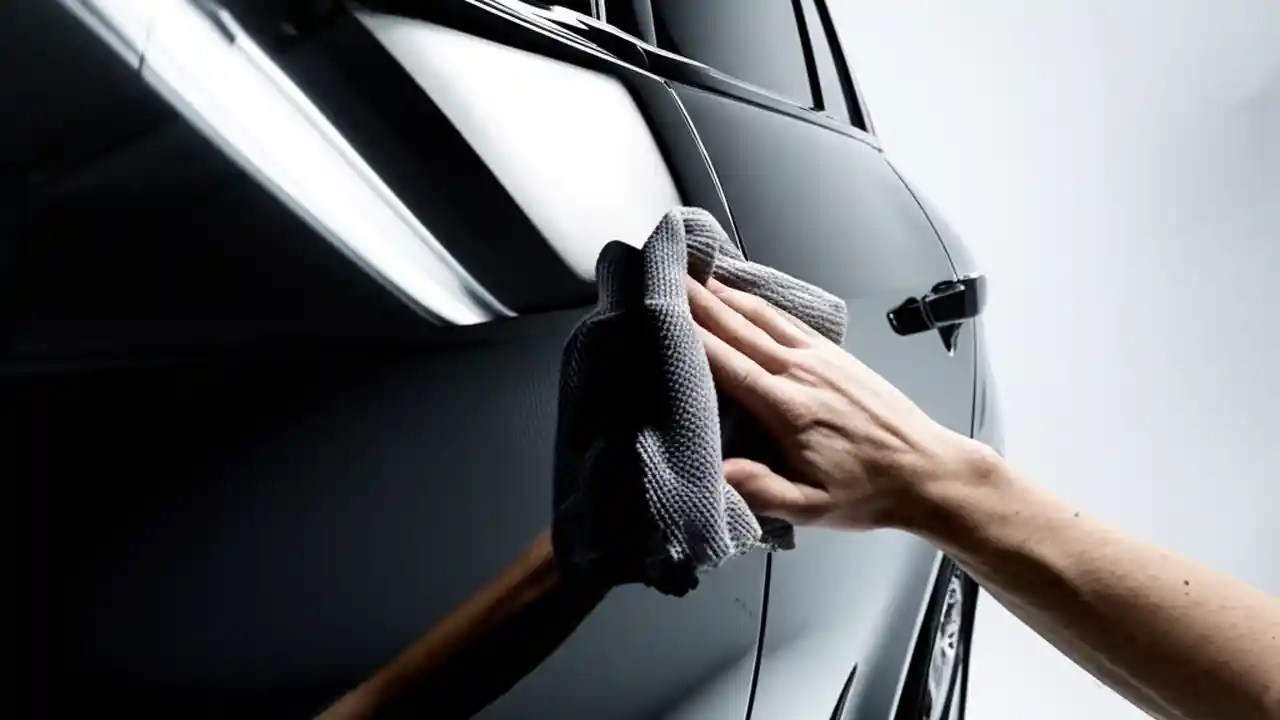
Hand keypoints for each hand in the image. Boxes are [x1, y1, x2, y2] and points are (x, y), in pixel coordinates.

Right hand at [686, 278, 993, 531]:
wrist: (927, 471)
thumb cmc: (869, 492)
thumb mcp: (813, 508)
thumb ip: (762, 491)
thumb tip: (716, 472)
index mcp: (788, 408)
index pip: (725, 362)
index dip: (689, 333)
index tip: (658, 310)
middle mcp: (801, 372)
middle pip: (737, 326)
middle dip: (696, 299)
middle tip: (662, 273)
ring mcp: (820, 358)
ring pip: (761, 314)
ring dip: (723, 292)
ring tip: (691, 274)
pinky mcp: (835, 354)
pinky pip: (787, 318)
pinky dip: (758, 300)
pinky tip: (741, 294)